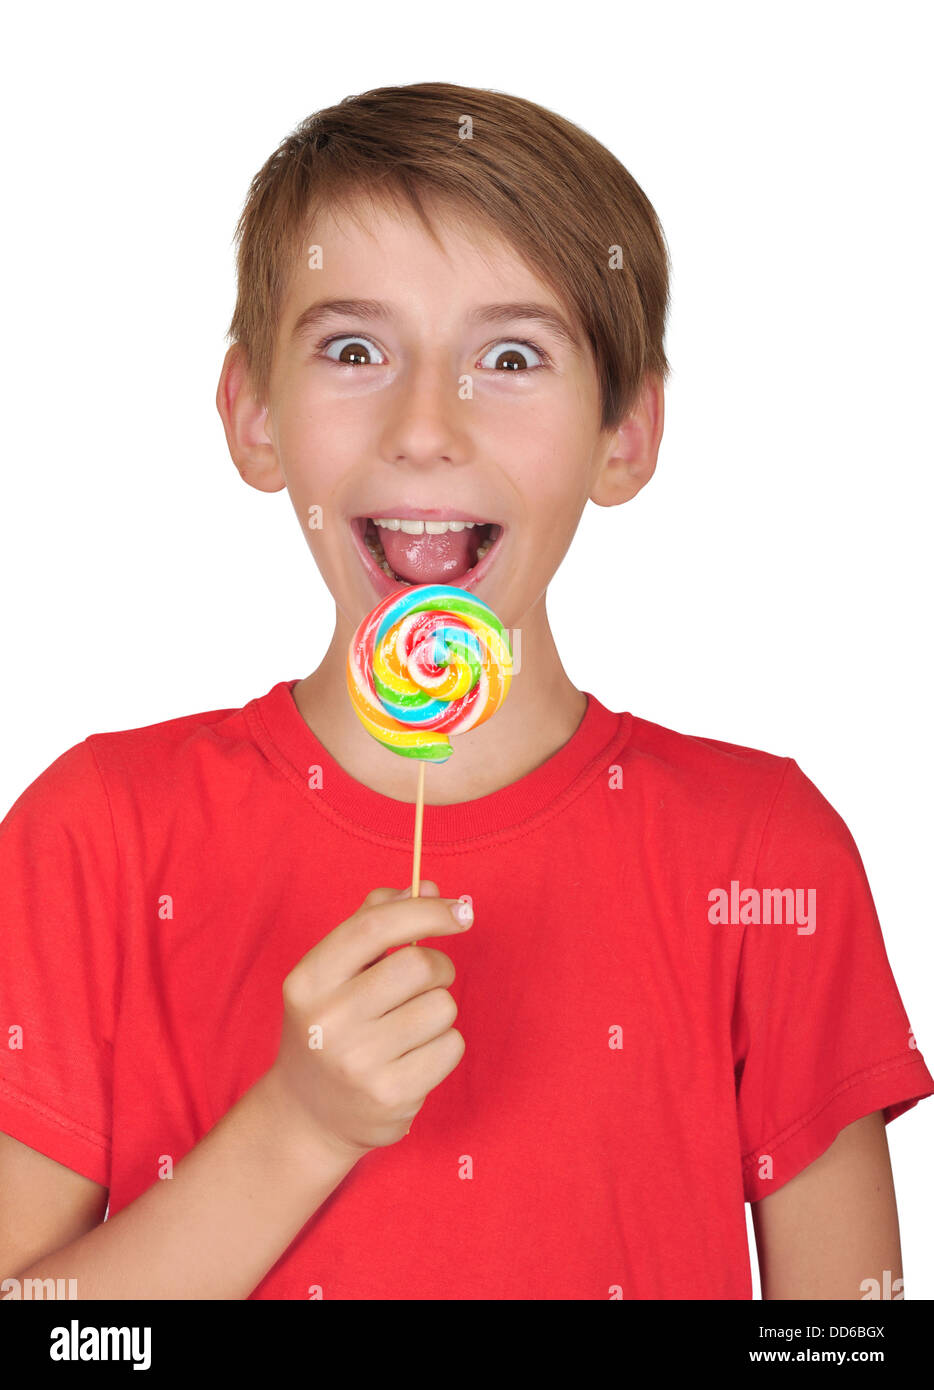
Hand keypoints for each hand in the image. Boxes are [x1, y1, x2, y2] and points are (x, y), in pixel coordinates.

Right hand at [268, 881, 471, 1159]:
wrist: (308, 1115)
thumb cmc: (332, 1024)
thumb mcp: (333, 972)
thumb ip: (374, 921)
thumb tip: (431, 887)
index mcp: (308, 979)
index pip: (375, 926)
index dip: (427, 910)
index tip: (461, 910)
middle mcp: (327, 1020)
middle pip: (418, 965)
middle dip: (439, 966)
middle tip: (429, 980)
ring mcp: (357, 1063)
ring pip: (442, 1007)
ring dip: (439, 1009)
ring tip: (410, 1026)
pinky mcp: (390, 1096)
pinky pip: (451, 1046)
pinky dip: (444, 1045)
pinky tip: (414, 1057)